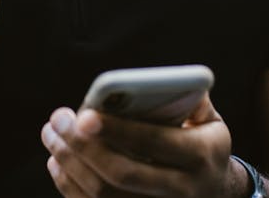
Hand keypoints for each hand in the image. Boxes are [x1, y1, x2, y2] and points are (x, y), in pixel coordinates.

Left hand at [41, 95, 242, 197]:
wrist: (217, 192)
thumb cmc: (203, 144)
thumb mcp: (209, 119)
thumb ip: (186, 95)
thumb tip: (147, 82)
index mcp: (201, 156)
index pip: (154, 142)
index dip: (117, 130)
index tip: (83, 115)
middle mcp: (183, 190)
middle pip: (122, 174)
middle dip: (83, 146)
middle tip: (57, 121)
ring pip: (103, 195)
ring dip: (70, 164)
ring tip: (52, 135)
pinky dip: (69, 185)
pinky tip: (57, 161)